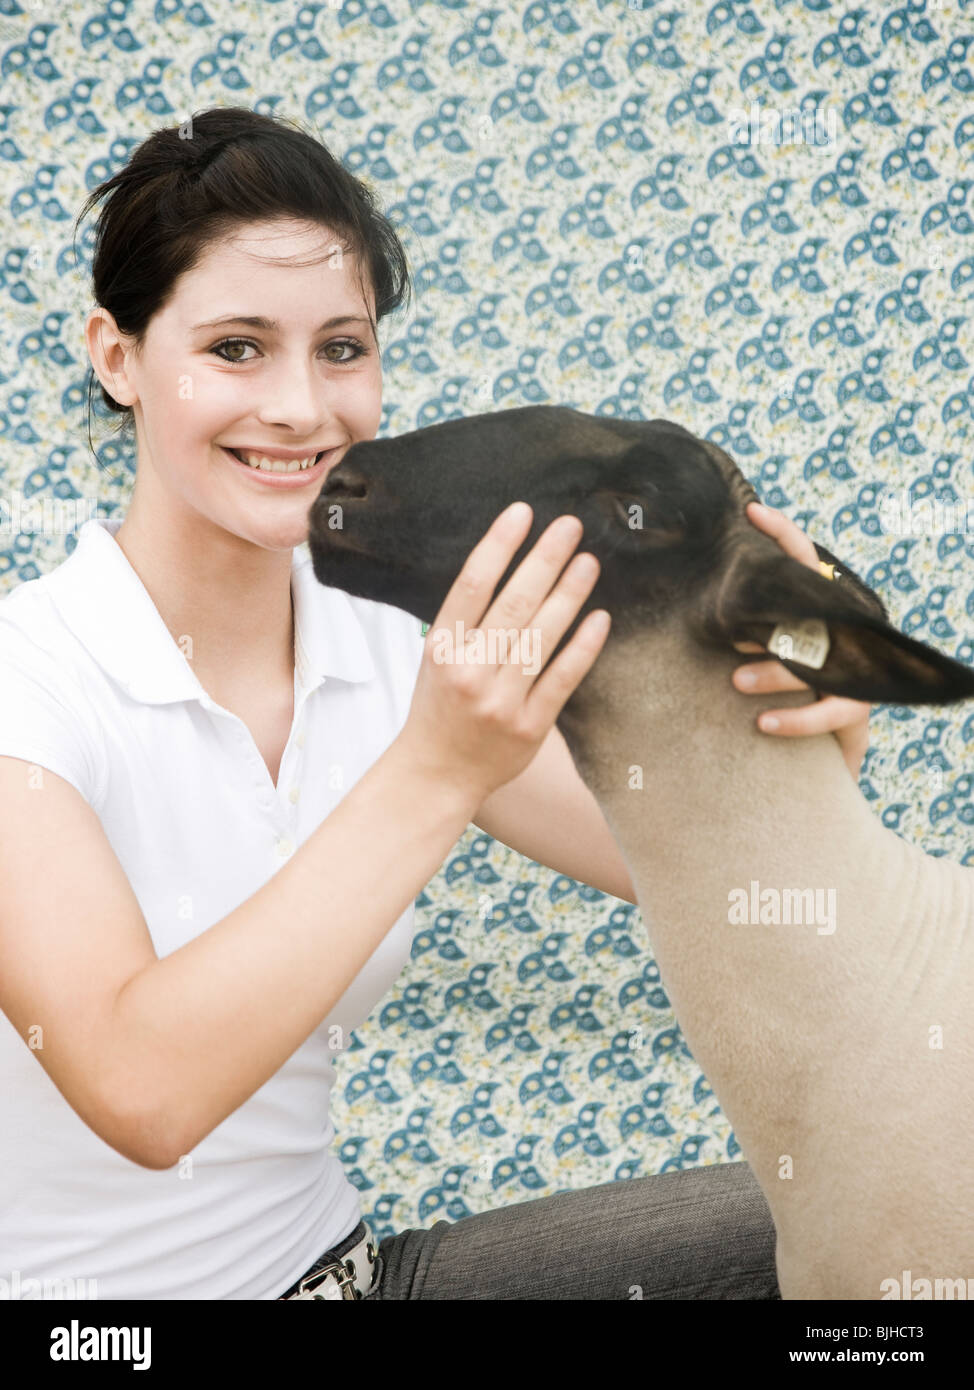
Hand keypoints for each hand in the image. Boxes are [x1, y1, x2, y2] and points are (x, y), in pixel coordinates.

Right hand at [397, 503, 610, 806]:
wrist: (436, 774)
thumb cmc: (439, 708)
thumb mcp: (436, 660)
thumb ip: (466, 621)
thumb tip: (507, 565)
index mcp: (442, 648)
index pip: (472, 584)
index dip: (499, 544)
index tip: (523, 513)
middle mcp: (469, 671)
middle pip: (513, 603)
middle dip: (544, 559)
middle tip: (570, 527)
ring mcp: (500, 701)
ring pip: (541, 637)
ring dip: (568, 594)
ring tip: (588, 562)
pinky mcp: (529, 727)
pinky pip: (562, 679)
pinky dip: (582, 647)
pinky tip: (600, 618)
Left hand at [731, 501, 870, 781]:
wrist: (802, 765)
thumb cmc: (762, 702)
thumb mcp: (744, 660)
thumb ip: (729, 632)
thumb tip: (680, 606)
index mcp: (812, 612)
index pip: (803, 562)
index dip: (783, 535)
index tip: (752, 512)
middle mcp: (838, 633)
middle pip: (815, 610)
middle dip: (774, 622)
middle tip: (733, 636)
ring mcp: (854, 669)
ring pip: (822, 661)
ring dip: (778, 672)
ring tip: (738, 682)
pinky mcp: (858, 709)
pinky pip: (834, 710)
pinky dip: (798, 717)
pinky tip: (764, 723)